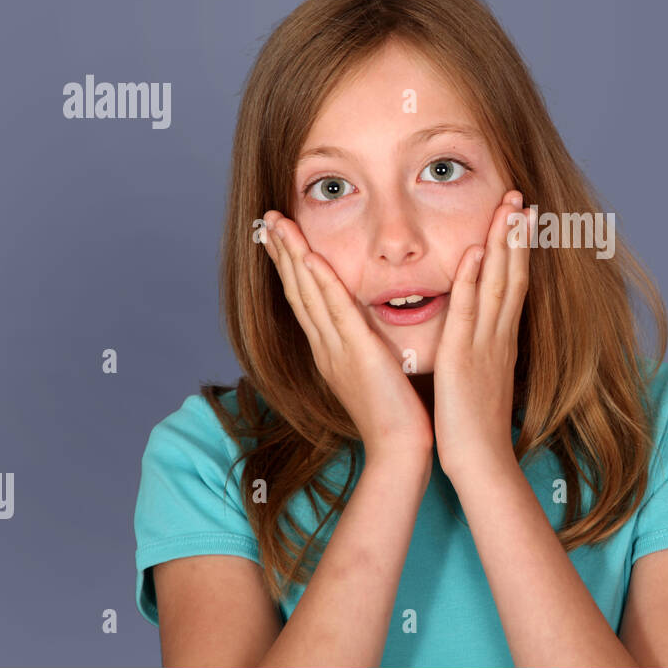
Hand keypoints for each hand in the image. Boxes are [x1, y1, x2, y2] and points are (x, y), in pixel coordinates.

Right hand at [260, 210, 433, 466]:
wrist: (399, 448)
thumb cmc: (396, 414)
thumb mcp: (376, 373)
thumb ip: (369, 348)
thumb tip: (369, 331)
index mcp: (331, 351)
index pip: (307, 300)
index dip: (293, 267)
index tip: (282, 238)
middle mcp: (326, 347)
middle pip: (298, 290)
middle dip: (283, 253)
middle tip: (268, 219)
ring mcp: (337, 349)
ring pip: (309, 293)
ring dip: (292, 256)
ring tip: (276, 224)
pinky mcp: (357, 353)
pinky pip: (335, 310)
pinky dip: (320, 282)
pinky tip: (310, 257)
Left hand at [432, 189, 532, 482]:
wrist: (480, 460)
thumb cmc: (476, 425)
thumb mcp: (484, 378)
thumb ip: (485, 352)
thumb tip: (484, 337)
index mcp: (501, 340)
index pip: (514, 284)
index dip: (519, 249)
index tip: (522, 217)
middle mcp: (499, 335)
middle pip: (514, 274)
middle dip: (517, 234)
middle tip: (521, 197)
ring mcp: (485, 343)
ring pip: (499, 284)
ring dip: (504, 244)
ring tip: (509, 208)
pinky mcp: (464, 356)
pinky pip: (470, 311)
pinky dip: (474, 280)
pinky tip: (477, 252)